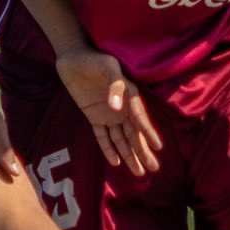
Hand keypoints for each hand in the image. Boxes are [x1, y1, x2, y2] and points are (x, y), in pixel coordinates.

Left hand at [54, 47, 161, 175]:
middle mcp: (121, 107)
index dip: (148, 132)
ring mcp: (108, 114)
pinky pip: (102, 136)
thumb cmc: (93, 59)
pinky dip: (108, 149)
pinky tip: (116, 162)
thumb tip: (117, 108)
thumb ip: (115, 85)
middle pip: (134, 133)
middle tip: (153, 169)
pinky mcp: (94, 117)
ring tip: (139, 172)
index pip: (139, 117)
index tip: (157, 147)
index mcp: (129, 94)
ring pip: (121, 138)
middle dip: (143, 151)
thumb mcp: (107, 66)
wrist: (72, 57)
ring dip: (129, 154)